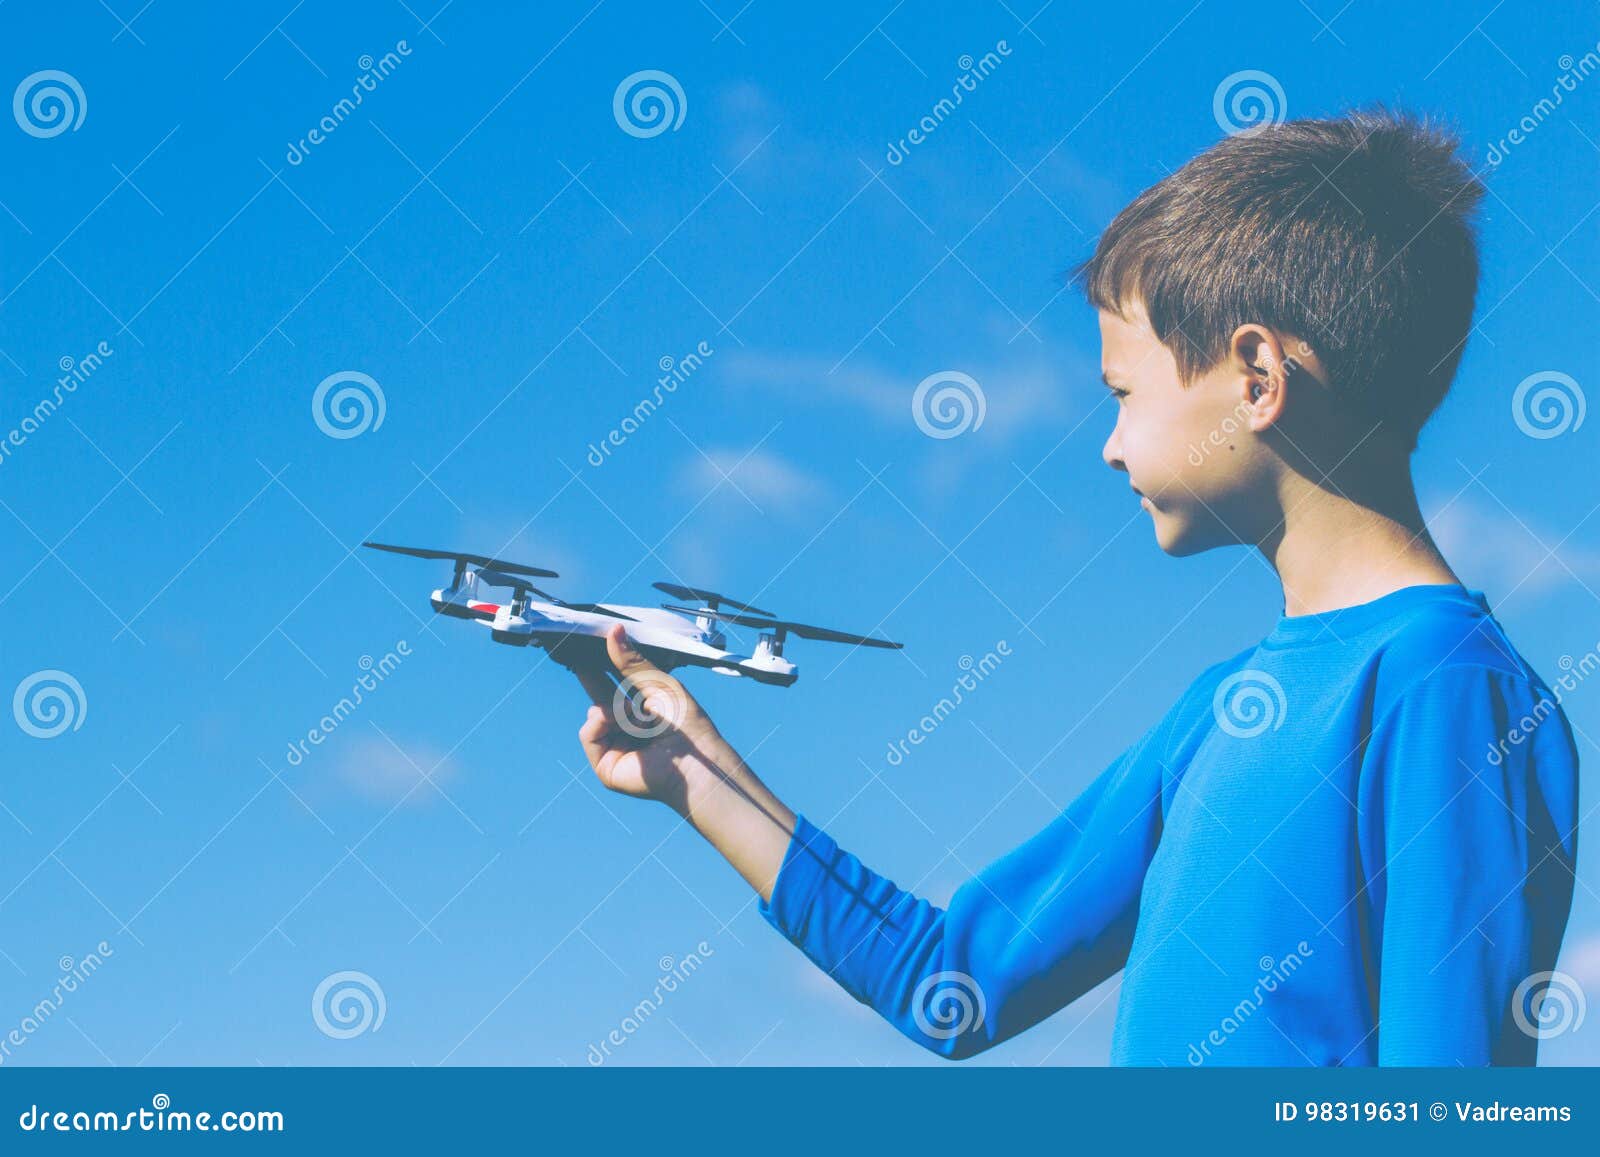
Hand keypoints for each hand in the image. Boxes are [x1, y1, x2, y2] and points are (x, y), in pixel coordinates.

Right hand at [572, 623, 733, 810]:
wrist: (693, 759)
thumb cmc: (686, 723)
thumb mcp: (657, 683)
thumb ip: (631, 661)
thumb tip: (613, 630)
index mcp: (643, 710)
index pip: (617, 686)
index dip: (603, 667)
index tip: (591, 646)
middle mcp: (629, 729)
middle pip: (601, 699)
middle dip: (591, 678)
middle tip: (578, 657)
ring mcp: (616, 747)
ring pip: (594, 715)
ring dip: (610, 707)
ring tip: (632, 712)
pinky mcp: (607, 765)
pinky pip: (588, 735)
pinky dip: (598, 724)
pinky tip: (615, 721)